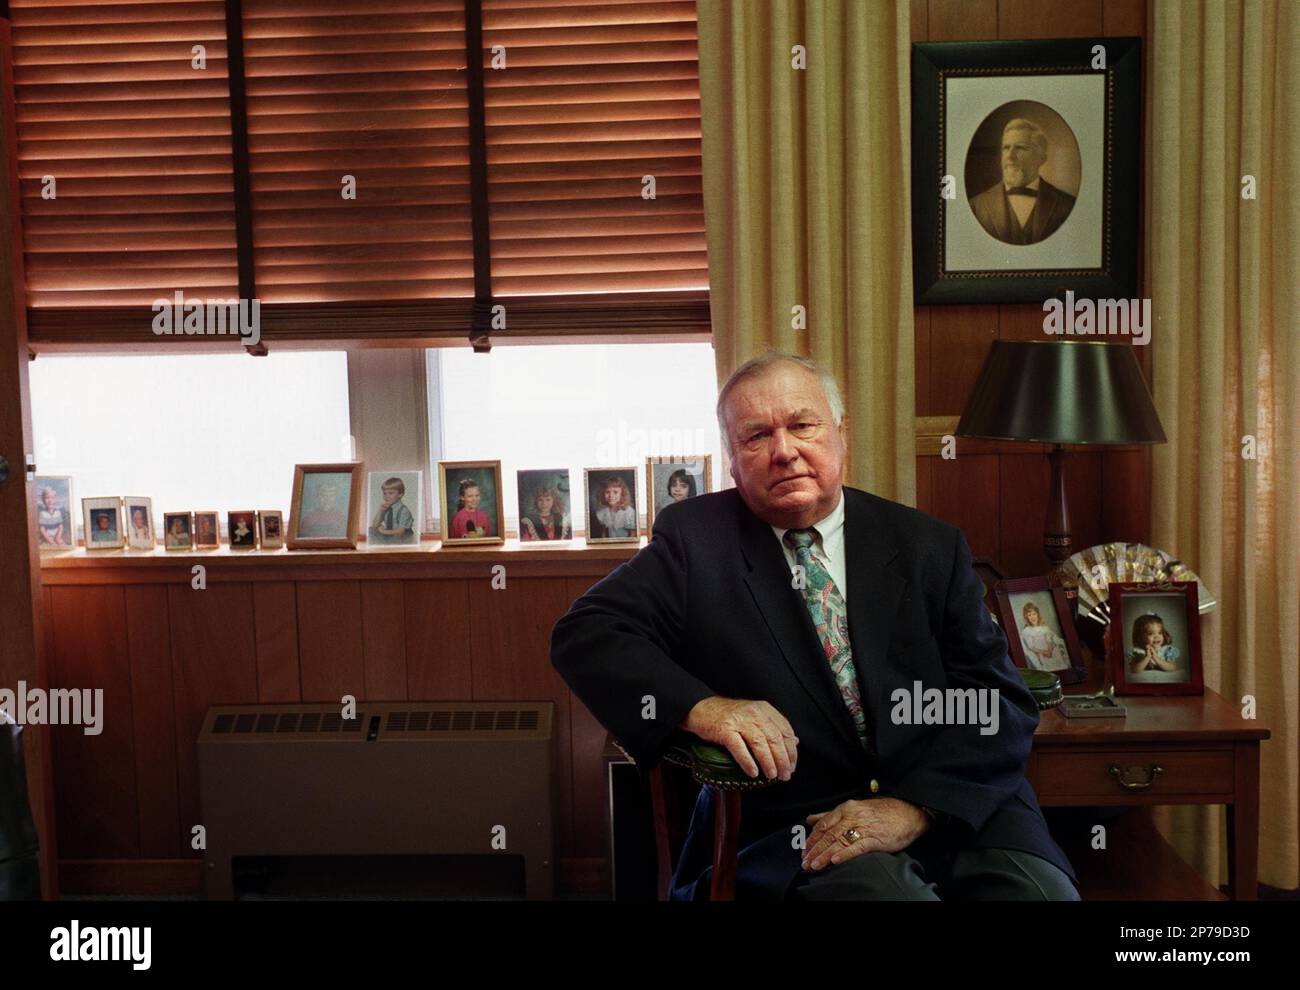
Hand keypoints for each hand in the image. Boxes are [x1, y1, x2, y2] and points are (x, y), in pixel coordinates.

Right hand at [681, 696, 797, 780]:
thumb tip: (795, 742)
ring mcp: (739, 721)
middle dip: (782, 760)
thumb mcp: (755, 716)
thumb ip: (774, 728)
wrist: (702, 709)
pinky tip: (753, 772)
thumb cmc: (730, 716)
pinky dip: (747, 761)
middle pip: (774, 738)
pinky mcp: (724, 729)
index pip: (785, 731)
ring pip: (760, 743)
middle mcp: (754, 713)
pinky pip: (739, 747)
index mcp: (765, 710)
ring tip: (771, 775)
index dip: (791, 751)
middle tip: (784, 775)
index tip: (792, 766)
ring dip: (768, 762)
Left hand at [801, 797, 929, 870]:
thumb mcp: (853, 809)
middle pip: (828, 834)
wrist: (907, 813)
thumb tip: (810, 819)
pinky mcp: (875, 839)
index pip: (823, 825)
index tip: (803, 851)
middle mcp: (852, 816)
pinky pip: (857, 847)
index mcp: (845, 809)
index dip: (811, 839)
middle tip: (805, 862)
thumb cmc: (880, 812)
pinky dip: (845, 854)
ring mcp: (864, 827)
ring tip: (814, 865)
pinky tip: (835, 861)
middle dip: (814, 850)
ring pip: (839, 841)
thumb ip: (830, 814)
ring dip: (825, 855)